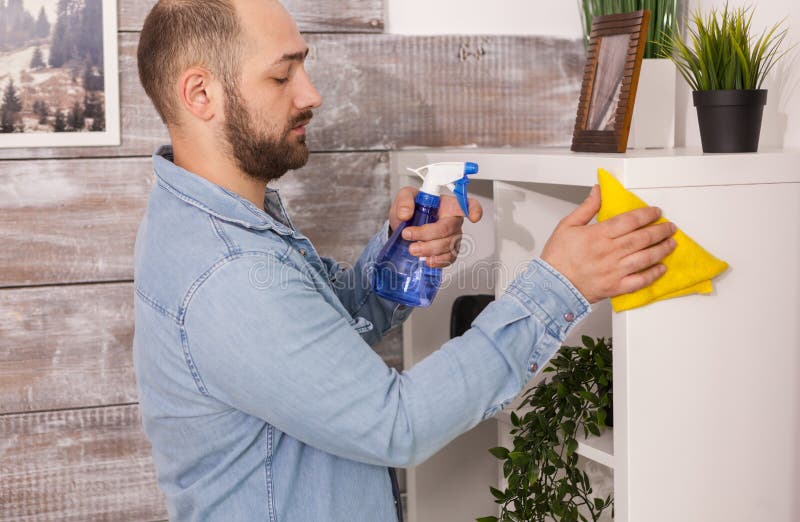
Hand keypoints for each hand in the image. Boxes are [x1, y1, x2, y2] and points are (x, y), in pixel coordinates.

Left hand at [389, 187, 483, 267]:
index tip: (474, 216)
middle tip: (409, 234)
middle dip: (428, 234)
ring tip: (412, 248)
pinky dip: (437, 261)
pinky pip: (449, 259)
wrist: (405, 227)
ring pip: (448, 246)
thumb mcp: (405, 197)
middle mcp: (453, 221)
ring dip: (429, 249)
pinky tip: (426, 259)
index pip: (466, 205)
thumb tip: (405, 213)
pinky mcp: (448, 252)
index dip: (474, 210)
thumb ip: (405, 200)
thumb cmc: (412, 209)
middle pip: (449, 228)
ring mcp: (452, 237)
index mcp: (447, 205)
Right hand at [540, 184, 676, 303]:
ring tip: (671, 243)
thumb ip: (586, 207)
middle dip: (660, 230)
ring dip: (662, 249)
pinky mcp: (615, 287)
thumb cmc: (557, 258)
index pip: (630, 220)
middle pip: (642, 238)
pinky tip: (660, 268)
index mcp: (598, 235)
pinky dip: (653, 274)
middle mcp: (609, 252)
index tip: (655, 212)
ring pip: (645, 258)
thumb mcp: (567, 225)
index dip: (646, 214)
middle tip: (669, 227)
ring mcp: (614, 270)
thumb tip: (598, 191)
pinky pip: (639, 281)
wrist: (551, 286)